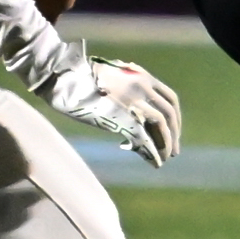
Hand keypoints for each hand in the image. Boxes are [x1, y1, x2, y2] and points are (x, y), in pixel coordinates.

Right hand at [31, 45, 182, 166]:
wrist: (64, 77)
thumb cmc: (81, 77)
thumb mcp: (112, 77)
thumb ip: (126, 88)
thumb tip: (132, 107)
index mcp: (142, 76)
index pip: (170, 99)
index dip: (175, 117)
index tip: (173, 130)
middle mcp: (143, 87)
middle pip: (169, 113)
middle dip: (174, 134)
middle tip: (173, 151)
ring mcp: (134, 101)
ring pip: (161, 126)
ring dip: (166, 145)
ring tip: (163, 159)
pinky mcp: (122, 117)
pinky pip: (144, 138)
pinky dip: (152, 152)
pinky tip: (154, 162)